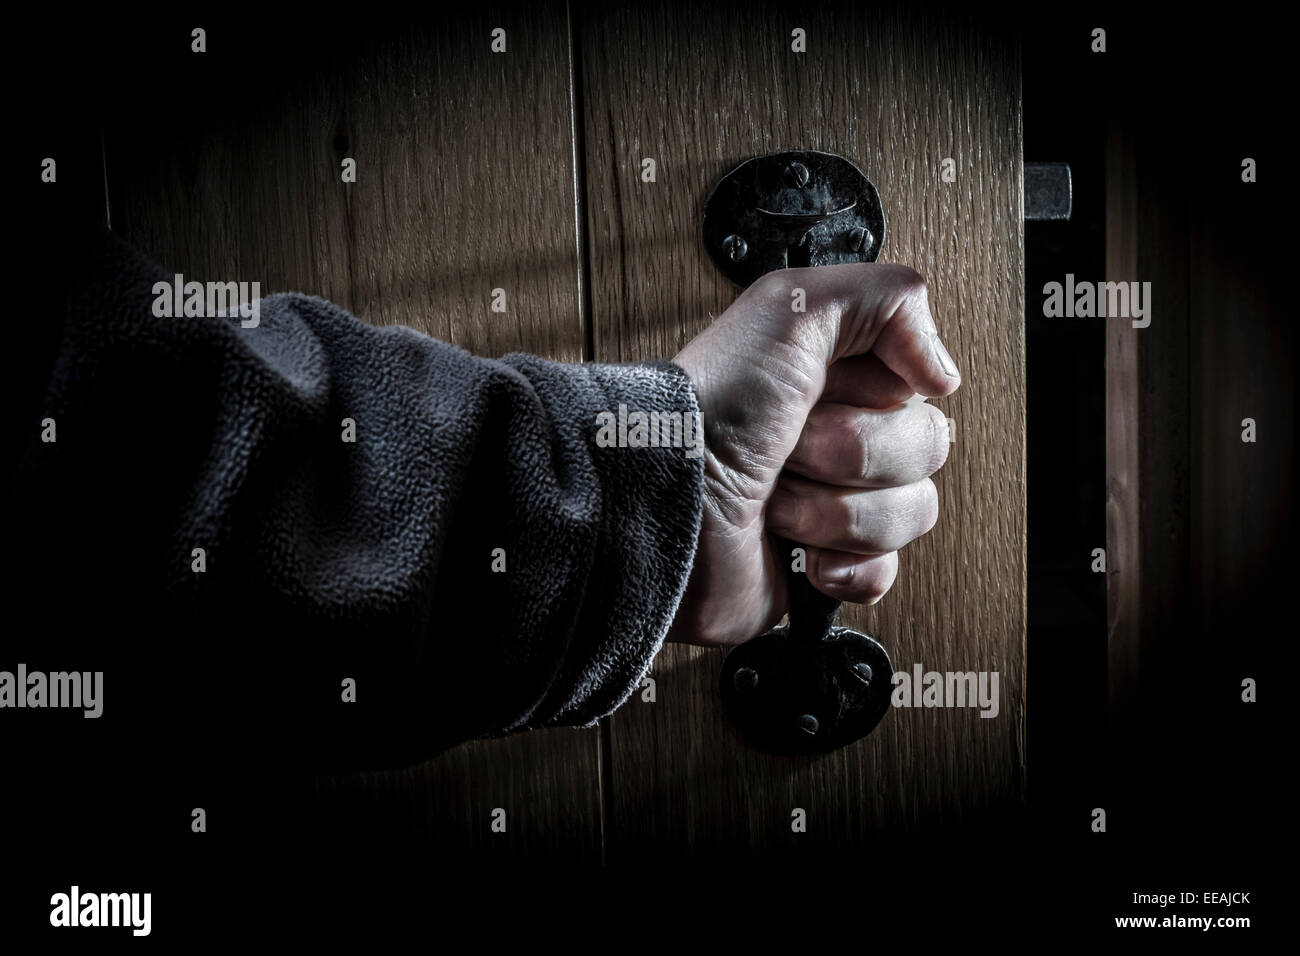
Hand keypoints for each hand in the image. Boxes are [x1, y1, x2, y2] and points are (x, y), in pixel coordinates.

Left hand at [669, 264, 959, 646]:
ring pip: (910, 513)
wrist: (662, 504)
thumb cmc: (707, 408)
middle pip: (926, 449)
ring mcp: (829, 503)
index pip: (919, 387)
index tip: (826, 388)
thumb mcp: (792, 308)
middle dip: (854, 451)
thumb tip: (942, 369)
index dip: (881, 393)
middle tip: (792, 446)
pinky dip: (843, 567)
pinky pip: (883, 573)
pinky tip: (800, 550)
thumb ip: (887, 297)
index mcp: (832, 376)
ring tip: (778, 498)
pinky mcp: (821, 566)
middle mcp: (835, 436)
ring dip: (836, 508)